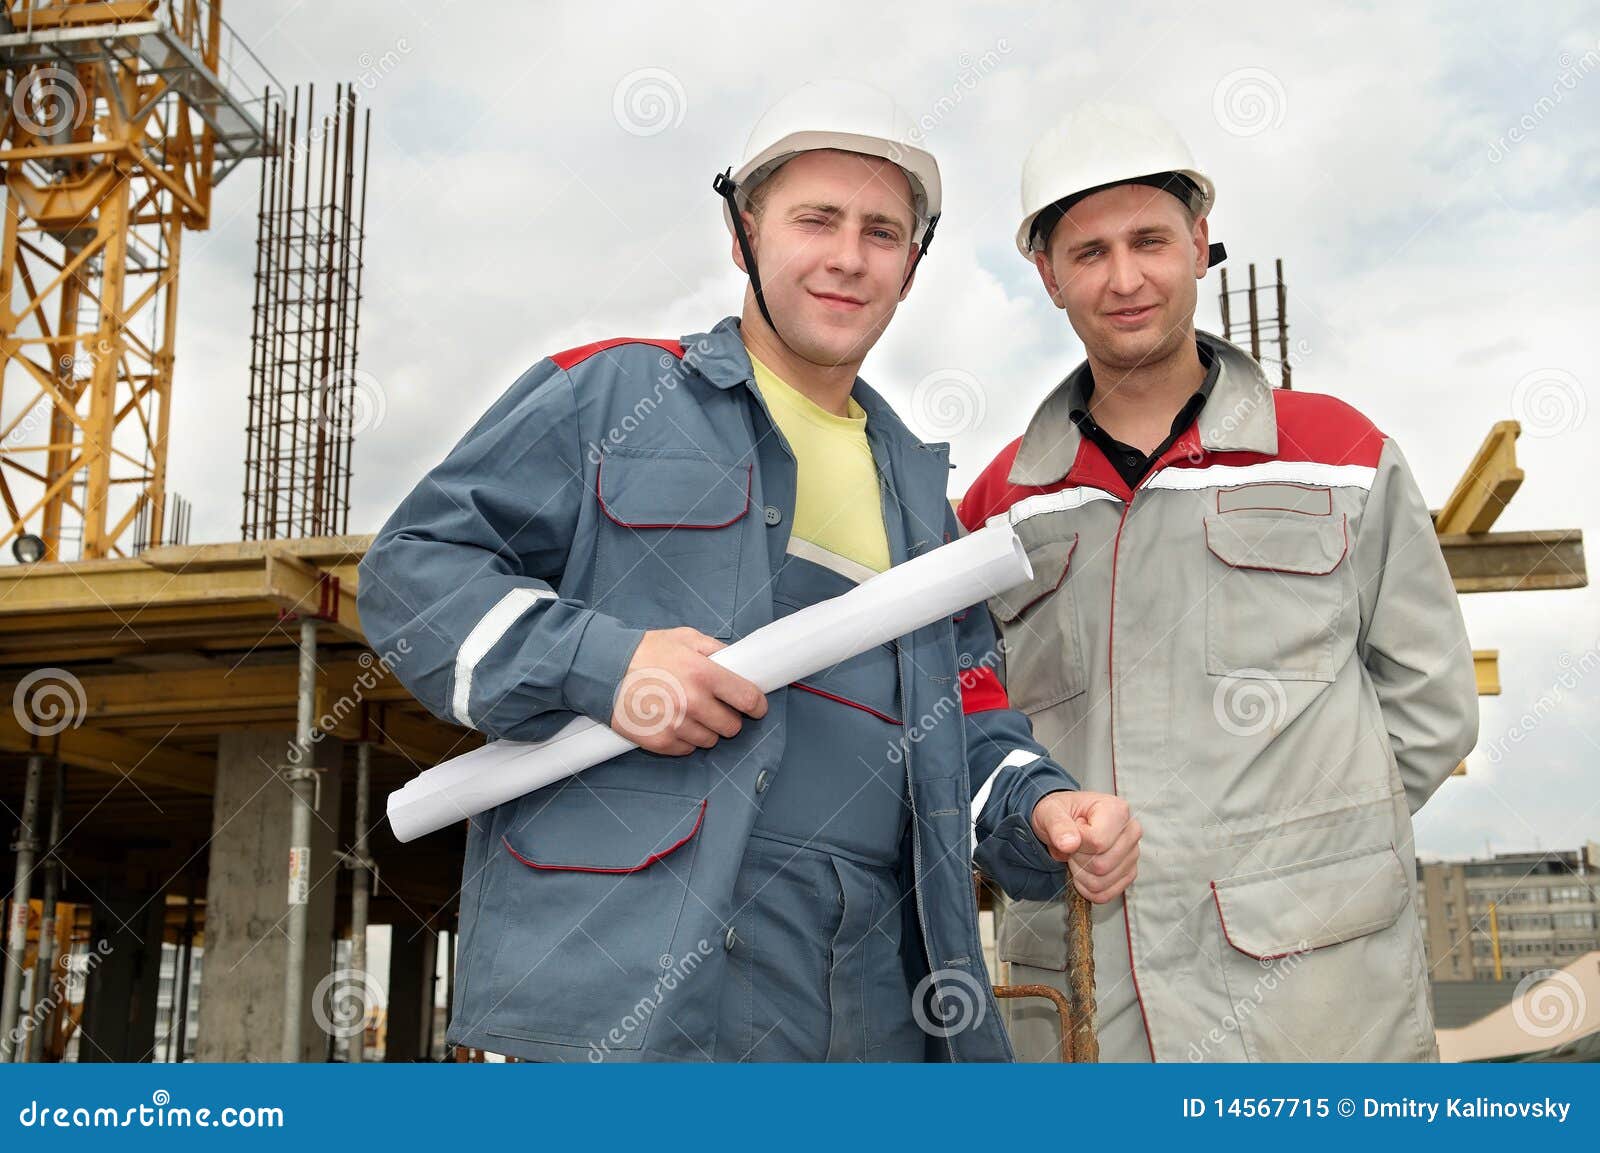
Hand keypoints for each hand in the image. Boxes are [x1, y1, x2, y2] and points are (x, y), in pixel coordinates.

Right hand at [611, 627, 767, 754]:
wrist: (602, 670)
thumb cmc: (644, 652)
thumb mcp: (684, 638)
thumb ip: (716, 649)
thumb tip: (740, 662)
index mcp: (704, 674)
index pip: (748, 699)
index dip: (757, 706)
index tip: (756, 707)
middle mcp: (693, 702)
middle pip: (732, 727)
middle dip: (727, 717)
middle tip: (713, 706)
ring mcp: (676, 725)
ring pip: (710, 740)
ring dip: (705, 729)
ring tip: (687, 711)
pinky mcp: (660, 742)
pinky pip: (687, 749)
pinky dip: (684, 739)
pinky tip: (672, 721)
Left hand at [1029, 790, 1140, 903]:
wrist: (1065, 823)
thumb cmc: (1062, 814)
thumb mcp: (1050, 812)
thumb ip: (1058, 826)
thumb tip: (1069, 843)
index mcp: (1116, 810)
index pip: (1098, 842)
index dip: (1077, 845)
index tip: (1071, 833)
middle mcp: (1131, 832)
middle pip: (1101, 865)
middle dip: (1078, 860)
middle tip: (1072, 846)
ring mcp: (1133, 854)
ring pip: (1102, 882)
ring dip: (1080, 874)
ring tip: (1078, 855)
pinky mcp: (1128, 873)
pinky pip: (1105, 894)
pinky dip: (1087, 887)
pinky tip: (1083, 870)